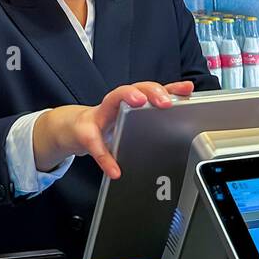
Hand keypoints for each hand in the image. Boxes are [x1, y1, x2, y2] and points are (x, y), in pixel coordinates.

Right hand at [32, 80, 193, 179]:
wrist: (72, 132)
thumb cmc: (105, 126)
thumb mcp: (129, 126)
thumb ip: (149, 124)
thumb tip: (179, 131)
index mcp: (129, 105)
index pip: (153, 92)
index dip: (171, 88)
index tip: (186, 89)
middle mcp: (116, 103)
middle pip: (135, 88)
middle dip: (151, 90)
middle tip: (164, 101)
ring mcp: (99, 113)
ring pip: (113, 97)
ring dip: (128, 95)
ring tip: (139, 102)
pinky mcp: (85, 131)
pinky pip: (95, 144)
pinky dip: (105, 159)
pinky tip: (114, 170)